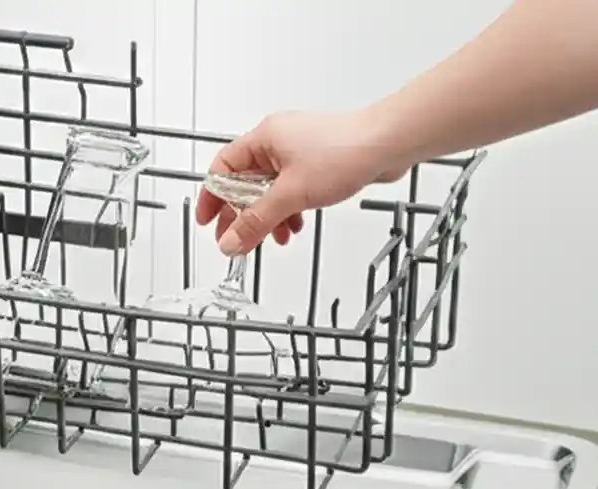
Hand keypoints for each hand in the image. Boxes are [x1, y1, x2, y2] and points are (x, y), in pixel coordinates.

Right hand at [196, 109, 406, 254]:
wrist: (388, 143)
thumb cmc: (346, 151)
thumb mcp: (291, 195)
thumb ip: (257, 222)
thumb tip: (231, 241)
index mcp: (263, 138)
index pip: (223, 168)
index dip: (212, 197)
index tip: (209, 222)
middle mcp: (278, 141)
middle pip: (245, 182)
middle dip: (242, 214)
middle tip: (236, 239)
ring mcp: (298, 152)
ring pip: (270, 189)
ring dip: (269, 216)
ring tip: (273, 238)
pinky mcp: (317, 163)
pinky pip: (292, 190)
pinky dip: (289, 209)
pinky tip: (296, 225)